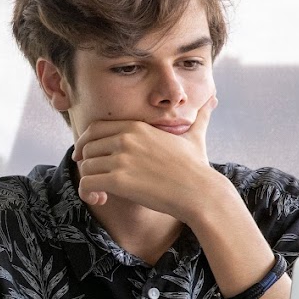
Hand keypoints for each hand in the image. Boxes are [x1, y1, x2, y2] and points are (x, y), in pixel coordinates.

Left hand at [72, 95, 218, 219]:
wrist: (200, 192)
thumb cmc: (197, 168)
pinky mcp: (119, 180)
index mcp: (137, 127)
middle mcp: (126, 139)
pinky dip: (87, 192)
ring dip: (88, 180)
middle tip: (93, 176)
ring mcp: (121, 158)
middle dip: (85, 162)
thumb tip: (213, 100)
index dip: (85, 142)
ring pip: (85, 166)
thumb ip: (199, 117)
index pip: (95, 128)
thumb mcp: (195, 136)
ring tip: (100, 191)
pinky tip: (100, 198)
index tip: (84, 154)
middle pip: (87, 147)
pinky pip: (87, 182)